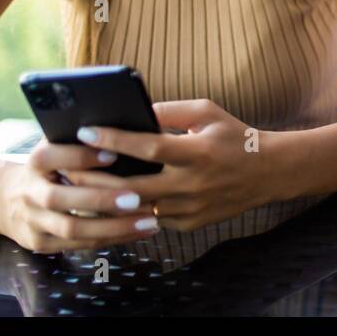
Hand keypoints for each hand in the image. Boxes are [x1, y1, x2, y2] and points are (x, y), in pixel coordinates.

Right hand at [0, 140, 158, 252]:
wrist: (6, 199)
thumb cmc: (50, 166)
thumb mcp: (55, 146)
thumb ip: (78, 138)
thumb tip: (125, 121)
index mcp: (35, 162)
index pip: (52, 156)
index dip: (81, 156)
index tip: (114, 153)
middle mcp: (30, 192)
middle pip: (59, 198)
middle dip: (99, 199)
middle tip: (136, 198)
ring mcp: (33, 221)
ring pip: (71, 229)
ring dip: (113, 227)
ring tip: (148, 221)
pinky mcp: (41, 243)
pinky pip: (79, 245)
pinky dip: (111, 239)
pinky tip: (137, 232)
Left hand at [62, 99, 278, 231]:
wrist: (269, 172)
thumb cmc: (236, 137)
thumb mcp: (208, 113)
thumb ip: (171, 111)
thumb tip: (135, 113)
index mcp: (198, 152)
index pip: (149, 147)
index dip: (115, 140)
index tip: (86, 131)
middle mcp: (193, 184)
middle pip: (133, 186)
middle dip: (96, 177)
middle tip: (68, 166)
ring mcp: (191, 209)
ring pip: (137, 209)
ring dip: (105, 198)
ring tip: (79, 186)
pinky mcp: (190, 224)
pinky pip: (151, 219)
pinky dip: (128, 211)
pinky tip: (108, 201)